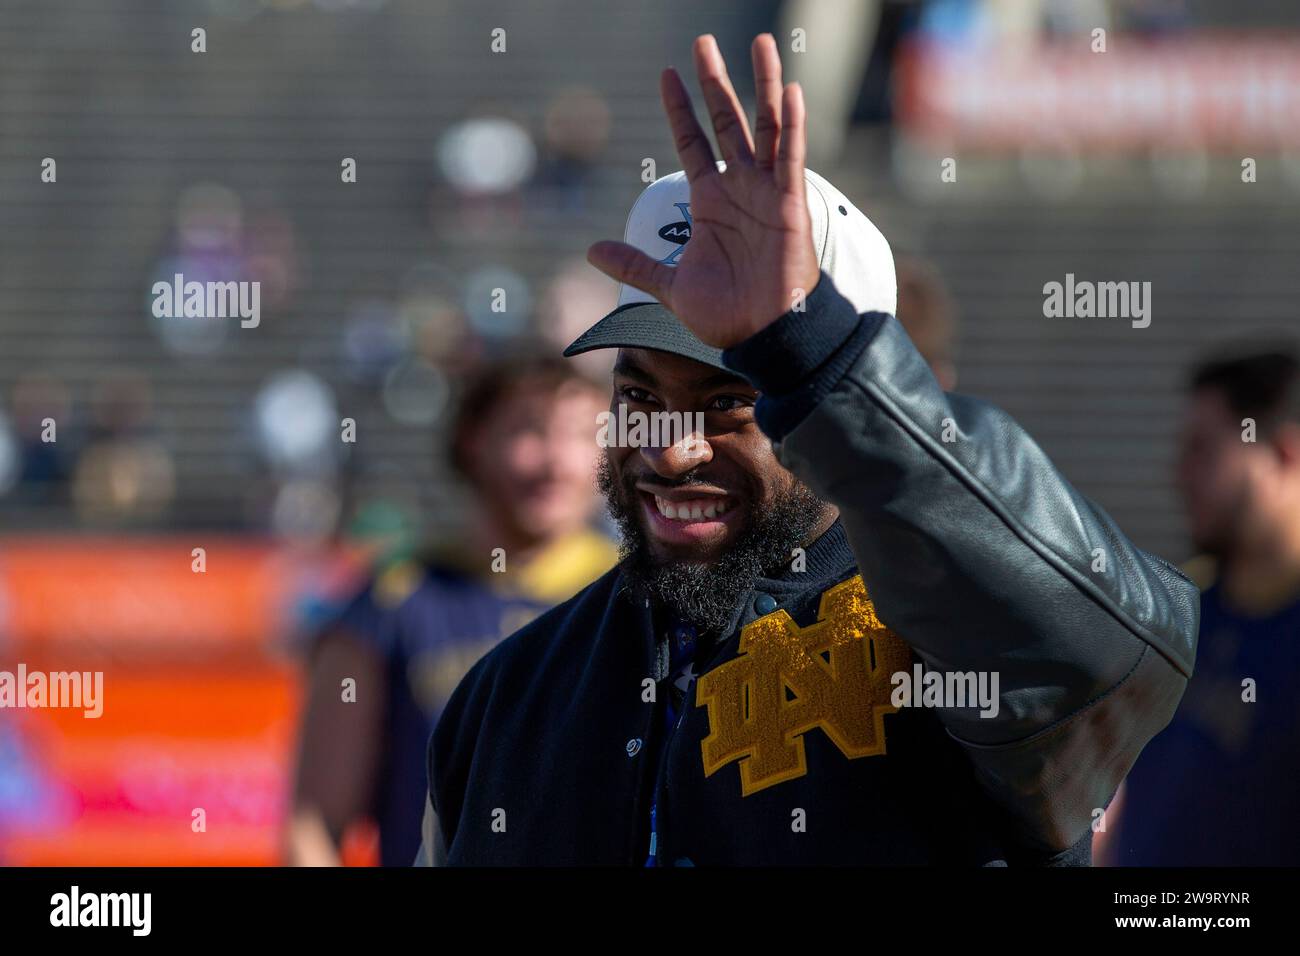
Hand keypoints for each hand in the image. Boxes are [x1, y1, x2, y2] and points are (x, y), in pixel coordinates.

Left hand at [586, 34, 820, 348]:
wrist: (761, 337)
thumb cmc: (725, 315)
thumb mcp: (669, 287)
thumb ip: (635, 265)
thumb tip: (591, 251)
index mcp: (711, 201)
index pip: (693, 142)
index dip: (680, 109)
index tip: (667, 74)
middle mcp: (740, 188)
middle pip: (728, 122)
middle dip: (715, 82)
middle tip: (702, 42)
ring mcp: (767, 192)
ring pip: (766, 127)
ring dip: (763, 85)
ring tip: (759, 43)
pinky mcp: (790, 204)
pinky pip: (791, 157)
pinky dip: (793, 126)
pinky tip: (791, 91)